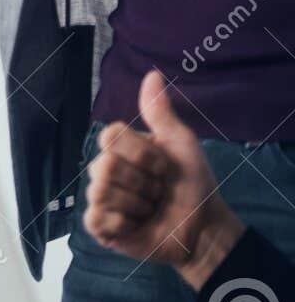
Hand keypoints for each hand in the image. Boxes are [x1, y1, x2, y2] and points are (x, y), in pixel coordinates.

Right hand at [84, 71, 243, 286]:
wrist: (203, 227)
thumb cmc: (192, 183)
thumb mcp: (181, 144)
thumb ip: (161, 112)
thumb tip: (152, 73)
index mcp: (120, 148)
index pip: (110, 135)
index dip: (142, 153)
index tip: (163, 166)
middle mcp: (104, 170)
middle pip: (104, 166)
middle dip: (143, 183)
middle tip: (158, 192)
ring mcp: (99, 198)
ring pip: (102, 192)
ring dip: (138, 205)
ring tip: (150, 210)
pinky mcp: (99, 226)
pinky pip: (98, 218)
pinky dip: (125, 223)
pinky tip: (137, 225)